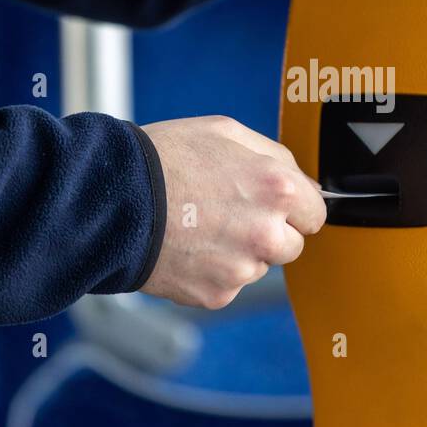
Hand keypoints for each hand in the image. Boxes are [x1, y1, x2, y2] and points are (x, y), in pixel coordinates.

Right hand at [138, 116, 325, 309]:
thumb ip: (275, 158)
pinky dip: (212, 271)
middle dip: (270, 233)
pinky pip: (228, 285)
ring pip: (258, 266)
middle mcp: (266, 233)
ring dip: (239, 252)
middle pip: (292, 246)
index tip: (275, 206)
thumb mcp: (226, 132)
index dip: (295, 208)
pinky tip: (187, 247)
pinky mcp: (217, 294)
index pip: (316, 214)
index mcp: (277, 188)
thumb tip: (304, 183)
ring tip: (200, 226)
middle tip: (230, 214)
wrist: (110, 200)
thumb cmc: (165, 158)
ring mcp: (241, 268)